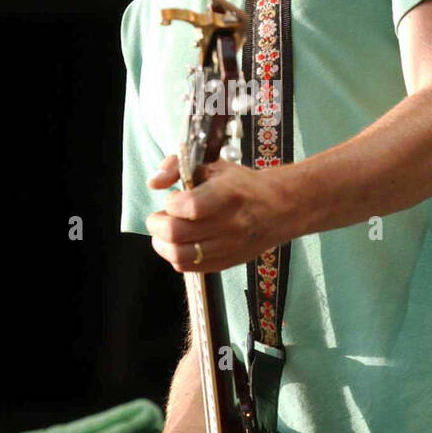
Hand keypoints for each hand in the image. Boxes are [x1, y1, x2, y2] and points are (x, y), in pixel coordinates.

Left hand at [145, 154, 289, 271]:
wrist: (278, 208)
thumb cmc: (241, 185)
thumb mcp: (212, 165)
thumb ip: (177, 166)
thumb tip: (154, 183)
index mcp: (228, 194)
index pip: (190, 206)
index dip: (172, 203)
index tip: (173, 197)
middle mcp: (230, 224)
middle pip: (177, 234)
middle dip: (157, 224)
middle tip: (159, 217)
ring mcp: (228, 247)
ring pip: (179, 256)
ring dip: (161, 244)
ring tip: (164, 232)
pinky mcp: (226, 262)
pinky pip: (189, 267)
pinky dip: (175, 256)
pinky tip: (179, 243)